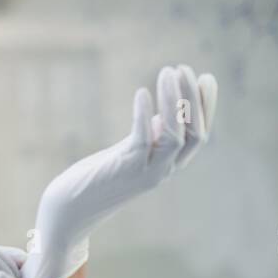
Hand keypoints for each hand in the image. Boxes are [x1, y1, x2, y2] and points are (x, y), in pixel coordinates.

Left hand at [20, 64, 218, 277]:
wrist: (70, 209)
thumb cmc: (99, 176)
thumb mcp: (131, 152)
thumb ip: (151, 135)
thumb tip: (165, 110)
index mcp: (167, 165)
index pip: (200, 135)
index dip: (206, 107)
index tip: (205, 77)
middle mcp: (163, 170)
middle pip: (195, 134)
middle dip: (193, 99)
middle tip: (183, 68)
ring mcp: (146, 173)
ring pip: (175, 135)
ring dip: (174, 101)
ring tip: (168, 72)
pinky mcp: (125, 170)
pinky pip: (142, 140)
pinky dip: (144, 115)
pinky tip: (141, 93)